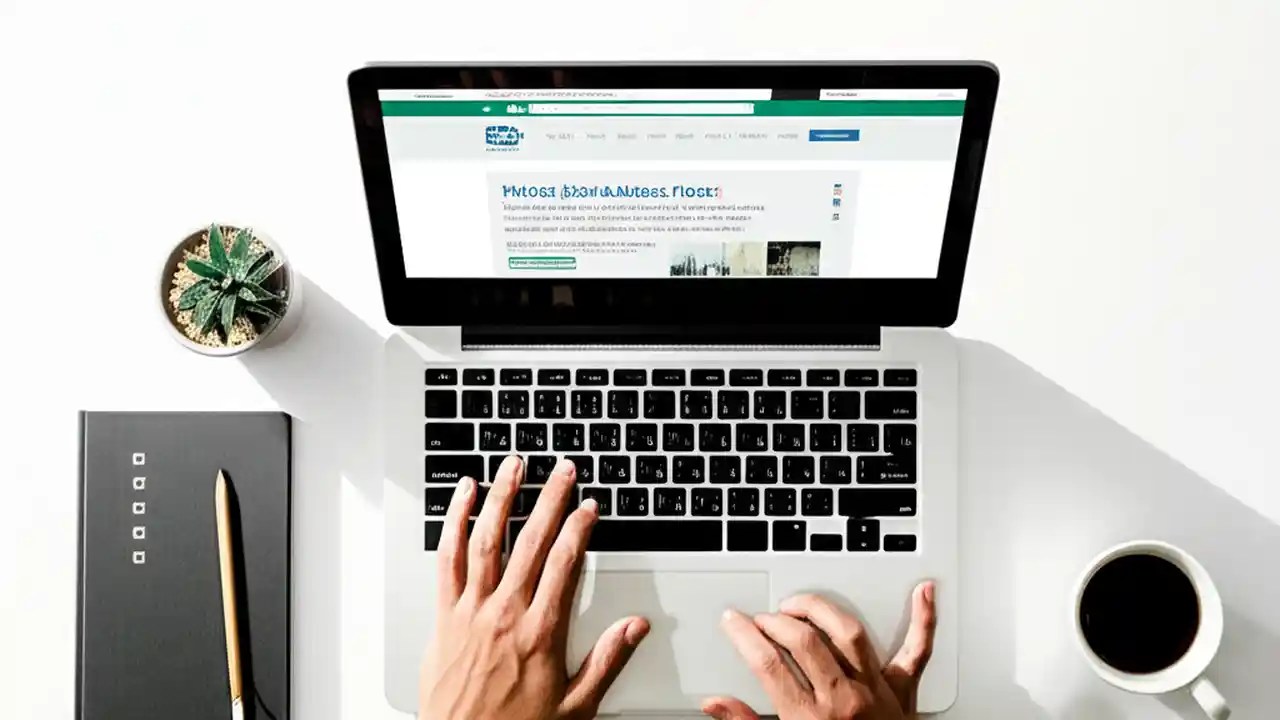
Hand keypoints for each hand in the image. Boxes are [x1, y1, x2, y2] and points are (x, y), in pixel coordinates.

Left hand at [420, 456, 649, 719]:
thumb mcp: (575, 706)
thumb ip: (607, 661)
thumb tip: (636, 628)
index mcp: (541, 633)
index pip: (565, 563)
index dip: (580, 528)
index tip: (590, 506)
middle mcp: (504, 614)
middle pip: (531, 541)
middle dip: (551, 499)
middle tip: (564, 471)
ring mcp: (470, 611)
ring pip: (487, 540)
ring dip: (503, 498)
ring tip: (515, 466)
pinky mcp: (443, 616)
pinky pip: (447, 558)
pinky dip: (454, 522)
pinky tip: (464, 496)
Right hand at [704, 583, 936, 719]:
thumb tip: (717, 704)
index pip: (768, 664)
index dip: (744, 636)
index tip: (733, 622)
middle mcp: (844, 700)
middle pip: (805, 640)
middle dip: (777, 620)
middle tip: (764, 618)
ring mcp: (876, 692)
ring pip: (850, 633)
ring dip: (823, 610)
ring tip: (801, 605)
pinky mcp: (903, 692)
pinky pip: (918, 651)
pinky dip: (923, 621)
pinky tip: (923, 594)